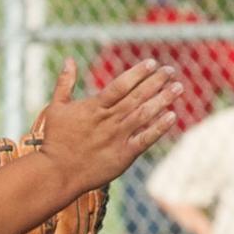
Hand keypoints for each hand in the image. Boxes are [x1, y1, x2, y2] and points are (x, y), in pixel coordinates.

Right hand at [37, 57, 182, 196]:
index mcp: (94, 107)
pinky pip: (145, 139)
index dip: (138, 73)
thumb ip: (64, 83)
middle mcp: (108, 120)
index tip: (152, 63)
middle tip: (171, 71)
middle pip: (137, 96)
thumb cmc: (55, 140)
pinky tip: (172, 116)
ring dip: (163, 99)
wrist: (57, 173)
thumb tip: (69, 60)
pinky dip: (159, 128)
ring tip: (178, 88)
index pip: (121, 85)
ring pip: (144, 114)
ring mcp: (117, 138)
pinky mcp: (123, 156)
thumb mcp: (55, 108)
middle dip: (156, 82)